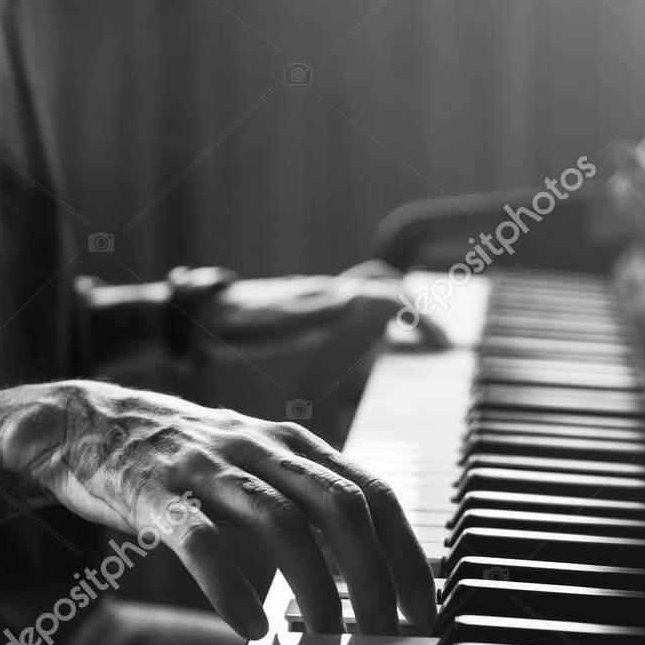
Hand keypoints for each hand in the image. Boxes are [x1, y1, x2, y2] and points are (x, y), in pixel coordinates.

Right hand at [12, 380, 435, 638]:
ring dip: (312, 586)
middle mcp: (259, 446)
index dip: (407, 552)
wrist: (84, 421)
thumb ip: (312, 505)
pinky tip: (250, 627)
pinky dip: (231, 587)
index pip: (374, 492)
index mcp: (294, 442)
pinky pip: (201, 540)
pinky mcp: (153, 491)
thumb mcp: (259, 466)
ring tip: (325, 638)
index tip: (425, 609)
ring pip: (278, 520)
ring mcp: (206, 465)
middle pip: (339, 506)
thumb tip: (374, 571)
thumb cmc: (185, 458)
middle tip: (384, 636)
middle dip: (371, 576)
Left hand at [195, 260, 447, 359]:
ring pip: (378, 301)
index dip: (422, 317)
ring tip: (424, 348)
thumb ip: (315, 310)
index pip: (392, 295)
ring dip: (403, 319)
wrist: (201, 318)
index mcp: (333, 296)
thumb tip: (356, 297)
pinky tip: (379, 353)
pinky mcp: (312, 317)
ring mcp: (324, 304)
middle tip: (442, 346)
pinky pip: (361, 316)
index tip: (443, 345)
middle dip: (421, 314)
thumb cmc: (236, 321)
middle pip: (391, 292)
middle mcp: (334, 295)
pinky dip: (381, 328)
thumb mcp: (274, 319)